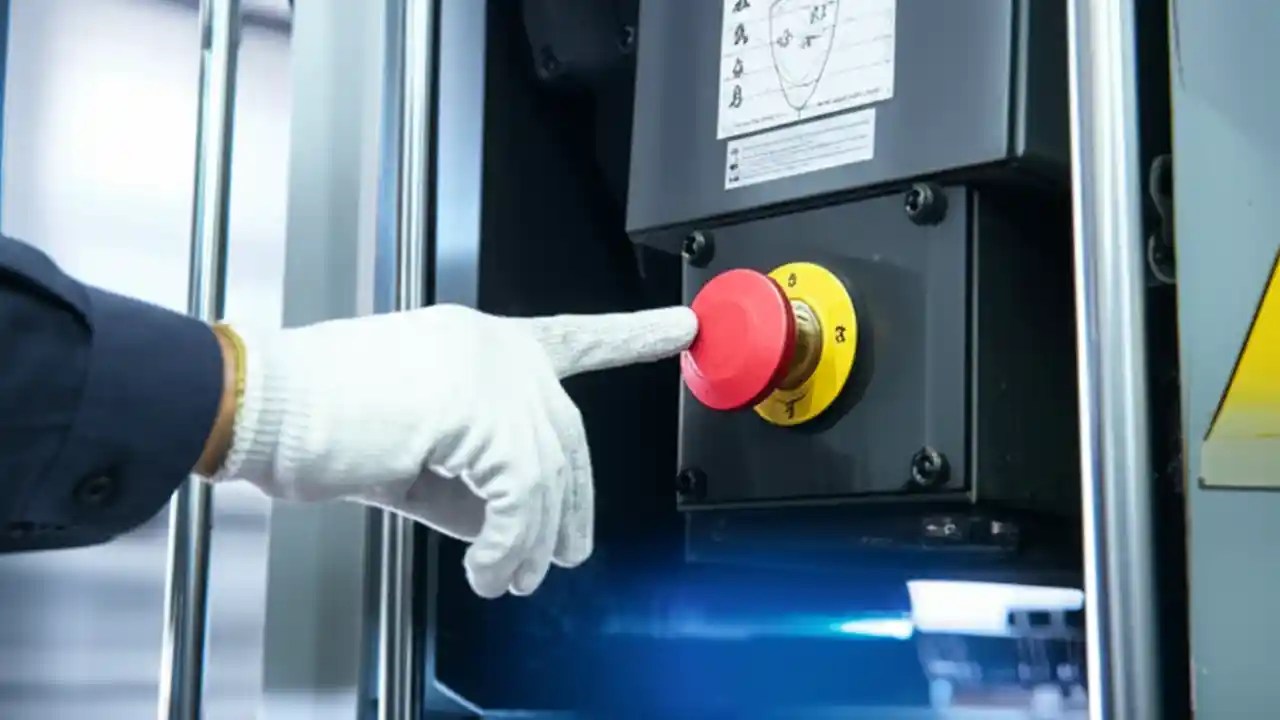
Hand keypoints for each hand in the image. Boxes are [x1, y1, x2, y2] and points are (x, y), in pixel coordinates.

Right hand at [207, 304, 696, 597]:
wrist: (266, 410)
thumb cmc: (325, 426)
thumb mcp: (420, 459)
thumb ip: (478, 481)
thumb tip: (521, 528)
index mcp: (482, 345)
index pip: (573, 337)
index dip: (628, 335)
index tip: (679, 325)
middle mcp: (496, 349)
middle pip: (567, 435)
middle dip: (574, 505)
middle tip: (569, 556)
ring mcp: (490, 373)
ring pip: (548, 473)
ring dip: (534, 541)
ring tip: (516, 579)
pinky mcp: (478, 410)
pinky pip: (521, 497)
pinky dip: (511, 546)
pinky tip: (492, 572)